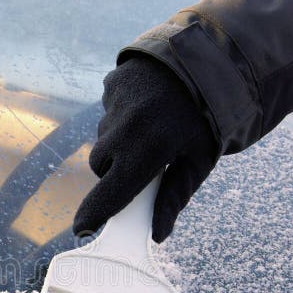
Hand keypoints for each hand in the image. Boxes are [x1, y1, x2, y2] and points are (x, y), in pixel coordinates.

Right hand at [73, 55, 219, 242]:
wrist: (210, 57)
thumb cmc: (209, 116)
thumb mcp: (199, 160)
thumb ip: (175, 198)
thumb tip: (157, 235)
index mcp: (150, 149)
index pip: (111, 192)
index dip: (94, 214)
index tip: (83, 230)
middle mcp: (126, 127)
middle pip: (100, 165)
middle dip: (115, 169)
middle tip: (143, 162)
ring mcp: (116, 102)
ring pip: (104, 137)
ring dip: (119, 140)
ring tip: (151, 126)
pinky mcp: (112, 83)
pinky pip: (108, 110)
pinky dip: (121, 114)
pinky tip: (146, 105)